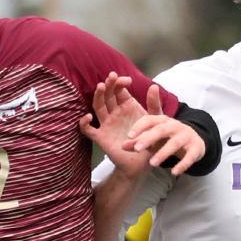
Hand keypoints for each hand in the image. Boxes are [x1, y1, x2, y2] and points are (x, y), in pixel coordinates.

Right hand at [80, 73, 205, 176]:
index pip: (120, 89)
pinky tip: (88, 117)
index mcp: (127, 106)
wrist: (144, 163)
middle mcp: (115, 112)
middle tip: (111, 77)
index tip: (127, 80)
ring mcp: (107, 124)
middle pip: (108, 95)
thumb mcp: (155, 121)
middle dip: (109, 85)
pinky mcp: (101, 137)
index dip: (121, 83)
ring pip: (98, 107)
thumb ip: (154, 105)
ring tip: (101, 87)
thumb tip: (153, 86)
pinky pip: (88, 130)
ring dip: (98, 96)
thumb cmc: (150, 140)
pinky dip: (84, 123)